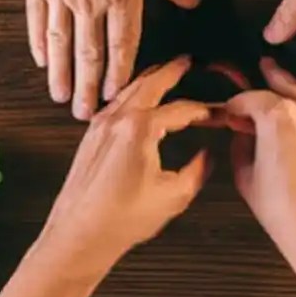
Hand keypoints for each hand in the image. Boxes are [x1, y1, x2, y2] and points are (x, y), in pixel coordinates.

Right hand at [23, 0, 199, 119]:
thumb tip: (193, 1)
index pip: (124, 44)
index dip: (121, 74)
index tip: (118, 98)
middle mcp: (89, 0)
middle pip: (89, 53)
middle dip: (89, 87)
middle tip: (85, 116)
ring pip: (60, 43)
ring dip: (61, 74)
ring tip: (60, 97)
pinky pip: (37, 18)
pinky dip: (39, 41)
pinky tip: (41, 58)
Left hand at [37, 57, 211, 275]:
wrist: (79, 235)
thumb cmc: (120, 219)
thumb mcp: (173, 196)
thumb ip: (197, 171)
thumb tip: (207, 157)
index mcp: (140, 129)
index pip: (181, 109)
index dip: (203, 110)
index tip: (216, 113)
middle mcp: (117, 120)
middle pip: (149, 83)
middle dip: (170, 70)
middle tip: (186, 61)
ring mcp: (99, 126)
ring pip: (128, 90)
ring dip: (148, 79)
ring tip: (163, 73)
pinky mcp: (90, 138)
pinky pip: (114, 104)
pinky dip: (130, 94)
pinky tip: (135, 101)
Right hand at [225, 58, 295, 281]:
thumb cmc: (286, 213)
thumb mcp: (246, 178)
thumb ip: (241, 147)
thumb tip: (243, 134)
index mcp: (276, 117)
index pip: (250, 97)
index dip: (236, 105)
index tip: (231, 113)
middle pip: (285, 83)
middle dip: (271, 76)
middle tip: (264, 66)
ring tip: (292, 77)